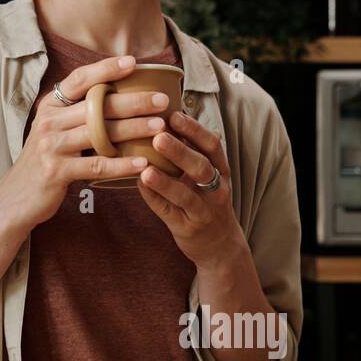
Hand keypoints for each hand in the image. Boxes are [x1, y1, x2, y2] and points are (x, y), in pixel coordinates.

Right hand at [0, 55, 172, 230]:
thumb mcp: (54, 131)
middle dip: (134, 101)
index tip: (133, 62)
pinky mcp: (56, 171)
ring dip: (134, 129)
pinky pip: (96, 164)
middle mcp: (49, 121)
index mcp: (50, 106)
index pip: (80, 80)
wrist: (16, 197)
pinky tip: (142, 163)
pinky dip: (122, 164)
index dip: (106, 69)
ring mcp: (51, 145)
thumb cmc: (45, 161)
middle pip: (97, 105)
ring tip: (160, 127)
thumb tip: (118, 98)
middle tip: (162, 99)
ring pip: (100, 133)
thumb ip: (77, 115)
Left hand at [136, 109, 246, 270]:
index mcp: (221, 171)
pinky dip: (154, 199)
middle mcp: (216, 190)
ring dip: (165, 181)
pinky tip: (139, 186)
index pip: (213, 146)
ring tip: (146, 168)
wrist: (220, 246)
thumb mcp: (210, 176)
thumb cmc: (207, 201)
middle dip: (180, 151)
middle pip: (201, 168)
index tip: (174, 114)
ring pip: (185, 195)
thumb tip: (172, 115)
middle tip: (158, 136)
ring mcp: (203, 211)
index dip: (195, 130)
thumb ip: (194, 151)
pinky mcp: (187, 228)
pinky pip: (169, 213)